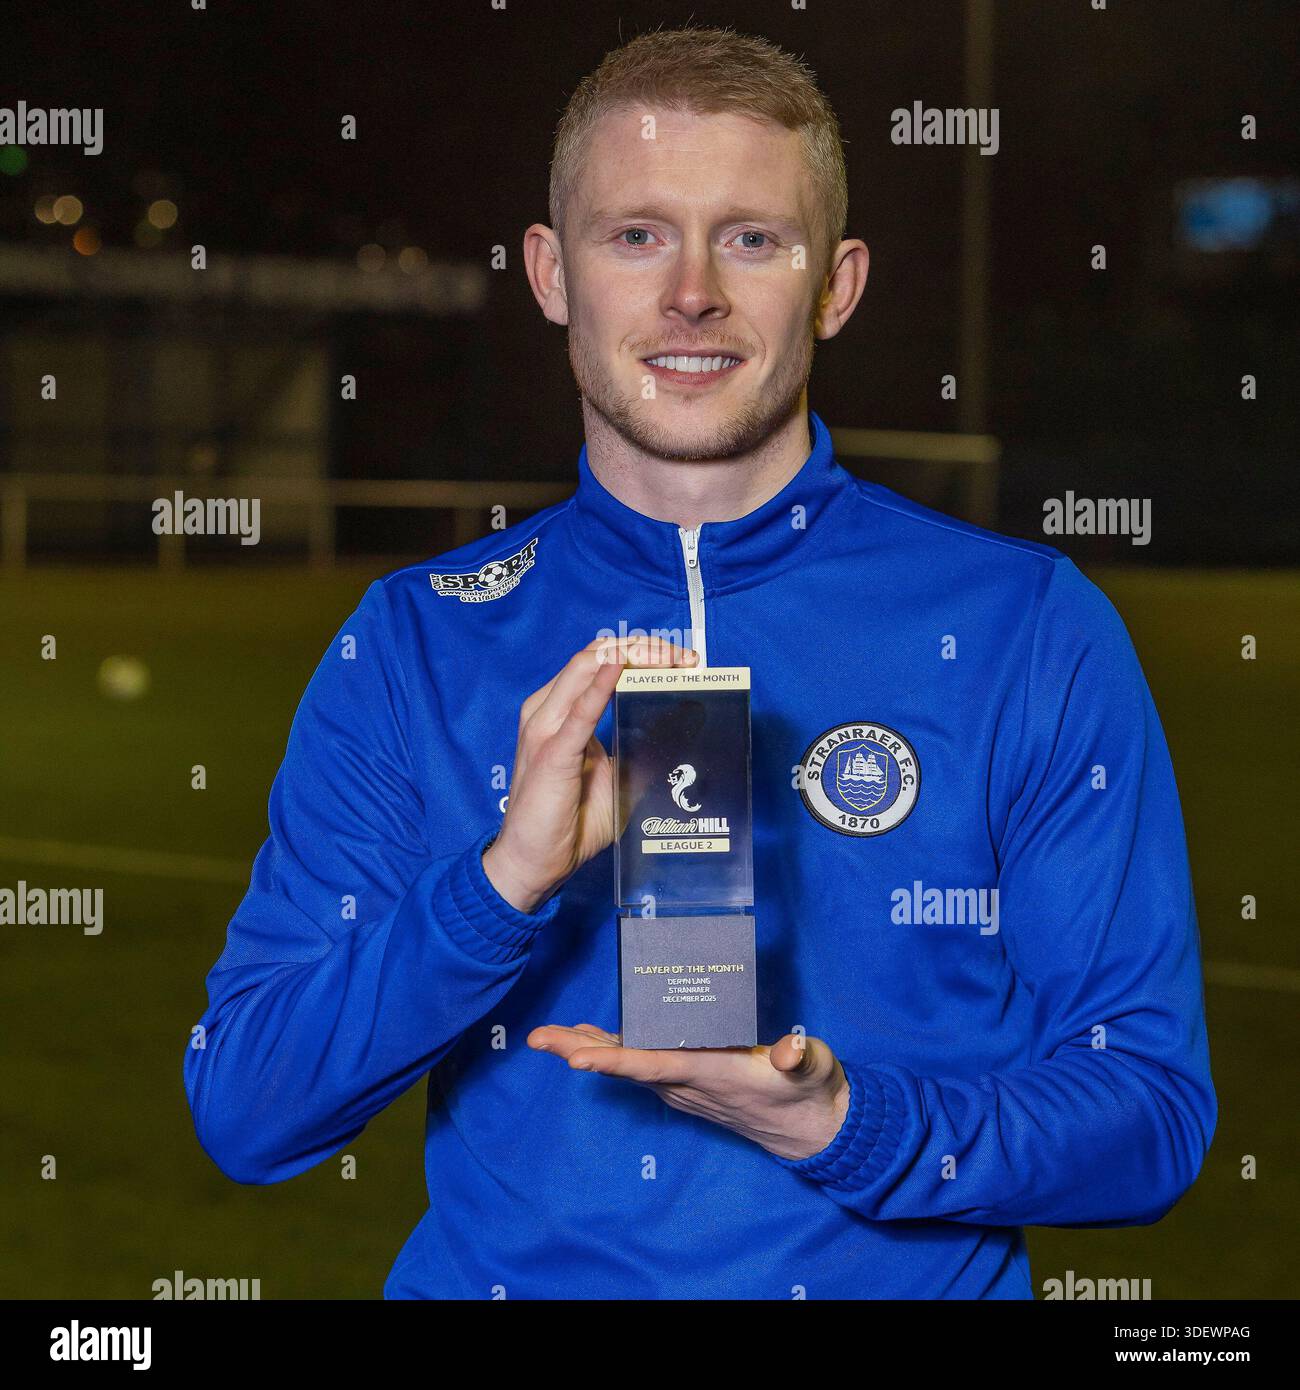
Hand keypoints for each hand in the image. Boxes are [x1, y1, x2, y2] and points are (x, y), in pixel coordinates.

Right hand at [483, 635, 698, 912]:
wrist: (533, 861)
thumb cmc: (569, 821)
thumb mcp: (614, 775)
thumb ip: (637, 748)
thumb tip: (680, 728)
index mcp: (560, 711)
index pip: (600, 661)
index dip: (642, 652)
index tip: (684, 661)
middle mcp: (547, 711)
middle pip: (595, 654)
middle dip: (644, 648)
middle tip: (686, 659)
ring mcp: (544, 728)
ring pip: (585, 668)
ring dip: (631, 657)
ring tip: (668, 659)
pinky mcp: (550, 753)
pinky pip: (577, 713)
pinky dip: (599, 687)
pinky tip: (619, 670)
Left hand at [527, 1024, 850, 1161]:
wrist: (809, 1128)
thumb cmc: (809, 1091)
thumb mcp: (813, 1069)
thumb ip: (801, 1058)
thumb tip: (791, 1051)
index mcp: (711, 1073)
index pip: (654, 1066)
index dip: (614, 1061)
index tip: (576, 1059)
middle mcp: (688, 1083)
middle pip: (626, 1064)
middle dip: (581, 1051)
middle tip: (538, 1038)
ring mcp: (684, 1086)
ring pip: (628, 1064)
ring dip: (588, 1049)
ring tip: (550, 1035)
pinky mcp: (687, 1081)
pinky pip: (640, 1064)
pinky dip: (612, 1050)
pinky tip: (593, 1038)